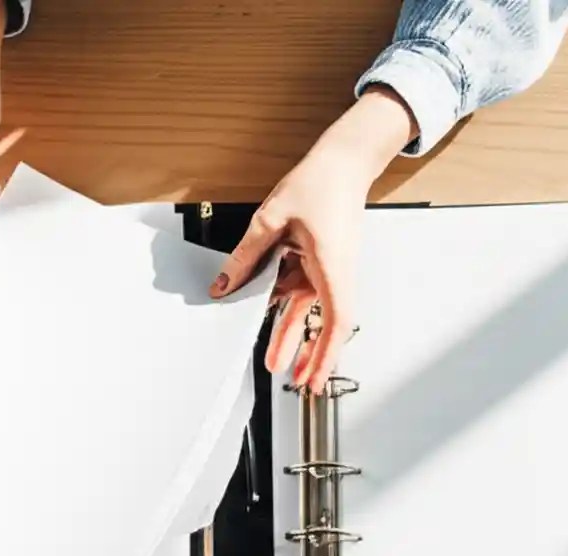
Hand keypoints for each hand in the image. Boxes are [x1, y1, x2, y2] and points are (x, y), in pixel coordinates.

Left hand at [209, 87, 418, 391]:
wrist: (344, 160)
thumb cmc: (321, 182)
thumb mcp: (272, 218)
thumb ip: (246, 254)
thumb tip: (223, 283)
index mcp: (331, 265)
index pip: (336, 321)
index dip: (326, 355)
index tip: (316, 379)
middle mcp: (335, 272)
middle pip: (321, 323)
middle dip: (307, 355)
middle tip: (295, 383)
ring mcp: (329, 268)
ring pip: (307, 308)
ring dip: (292, 333)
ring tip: (274, 361)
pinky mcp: (321, 260)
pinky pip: (302, 288)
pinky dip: (286, 304)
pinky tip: (270, 315)